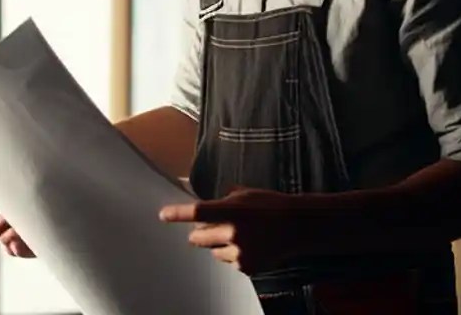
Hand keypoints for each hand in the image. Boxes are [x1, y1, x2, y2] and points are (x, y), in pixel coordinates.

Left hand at [160, 187, 316, 273]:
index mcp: (232, 210)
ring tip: (238, 235)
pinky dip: (232, 254)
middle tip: (209, 226)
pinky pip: (227, 260)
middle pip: (198, 237)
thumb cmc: (269, 205)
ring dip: (217, 244)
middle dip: (200, 232)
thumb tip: (199, 200)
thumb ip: (221, 199)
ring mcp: (240, 252)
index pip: (197, 212)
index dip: (177, 214)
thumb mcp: (244, 194)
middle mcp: (233, 233)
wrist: (298, 227)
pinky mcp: (246, 267)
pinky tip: (249, 245)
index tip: (162, 215)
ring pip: (211, 251)